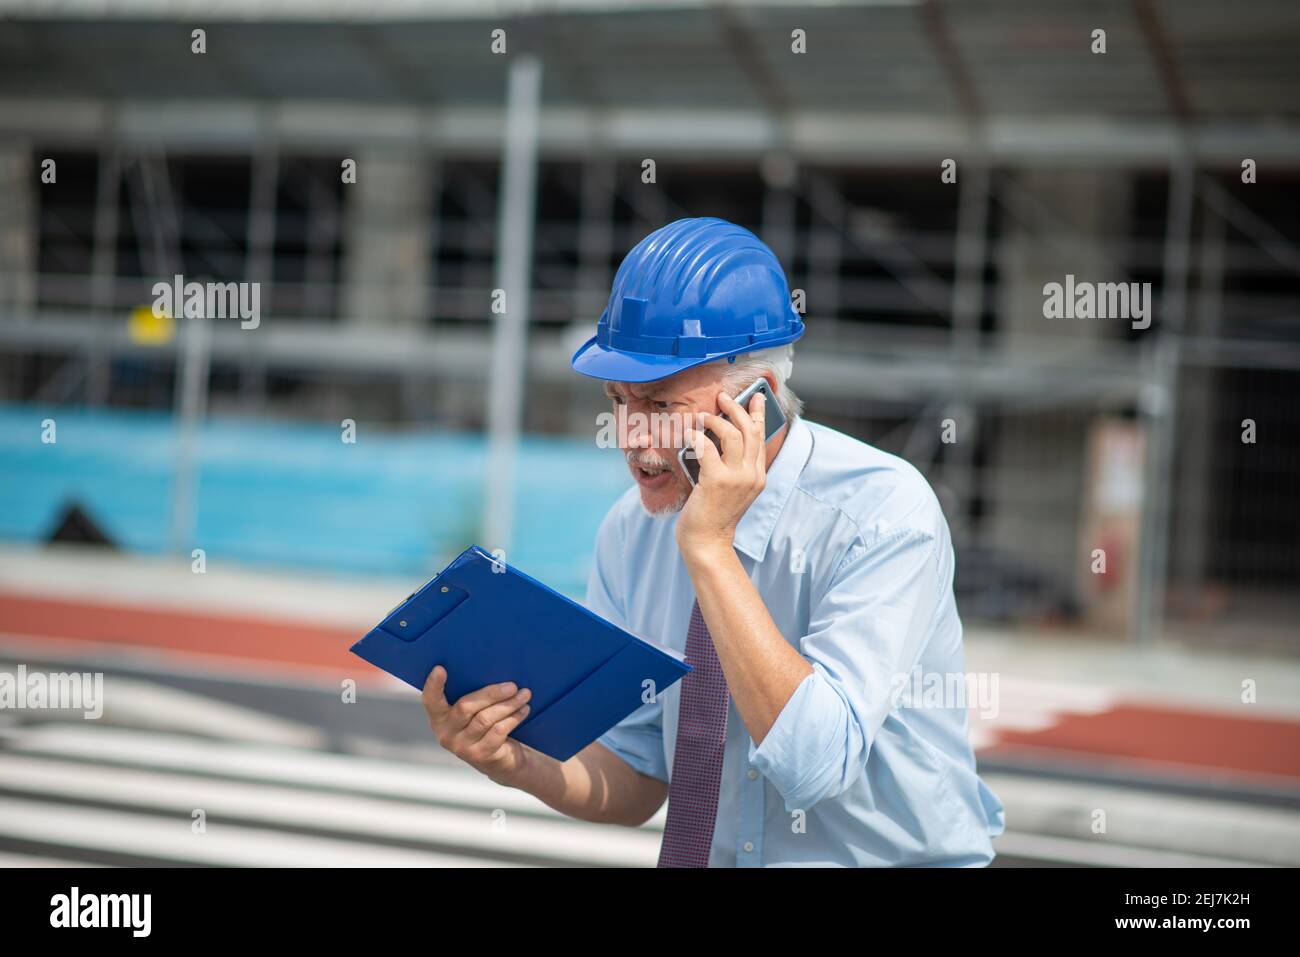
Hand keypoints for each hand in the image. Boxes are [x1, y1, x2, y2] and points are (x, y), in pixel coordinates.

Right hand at [423, 665, 531, 781]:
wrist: (501, 760)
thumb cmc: (486, 725)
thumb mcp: (475, 711)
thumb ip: (474, 696)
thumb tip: (492, 669)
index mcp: (439, 718)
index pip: (431, 701)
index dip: (433, 685)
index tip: (440, 668)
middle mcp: (446, 733)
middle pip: (465, 707)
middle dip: (491, 693)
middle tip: (512, 685)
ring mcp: (462, 747)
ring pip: (485, 719)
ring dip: (508, 704)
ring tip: (524, 694)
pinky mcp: (480, 755)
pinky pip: (498, 731)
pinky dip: (513, 718)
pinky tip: (524, 710)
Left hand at [675, 389, 767, 553]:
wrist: (707, 543)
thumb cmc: (713, 516)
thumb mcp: (731, 489)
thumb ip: (732, 466)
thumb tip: (719, 437)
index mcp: (758, 476)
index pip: (761, 438)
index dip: (758, 414)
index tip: (756, 396)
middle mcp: (752, 475)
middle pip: (749, 430)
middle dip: (736, 408)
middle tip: (722, 397)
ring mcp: (736, 478)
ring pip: (732, 434)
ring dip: (715, 420)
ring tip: (701, 416)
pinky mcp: (717, 481)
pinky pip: (706, 447)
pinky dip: (696, 437)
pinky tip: (688, 434)